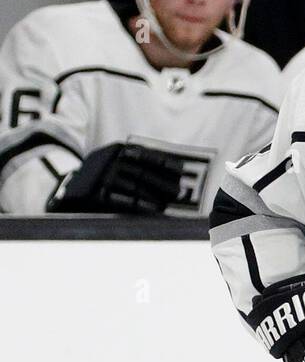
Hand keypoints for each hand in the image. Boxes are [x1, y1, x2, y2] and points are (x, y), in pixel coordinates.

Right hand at [46, 142, 185, 213]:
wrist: (65, 189)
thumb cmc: (98, 179)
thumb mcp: (114, 165)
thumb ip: (134, 166)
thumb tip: (165, 179)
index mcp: (115, 150)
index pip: (145, 154)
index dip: (164, 162)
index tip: (182, 170)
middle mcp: (109, 159)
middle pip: (141, 171)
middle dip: (162, 182)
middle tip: (179, 191)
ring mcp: (102, 176)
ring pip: (133, 186)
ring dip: (153, 195)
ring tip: (166, 204)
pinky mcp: (96, 193)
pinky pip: (122, 200)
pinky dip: (140, 206)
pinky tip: (152, 211)